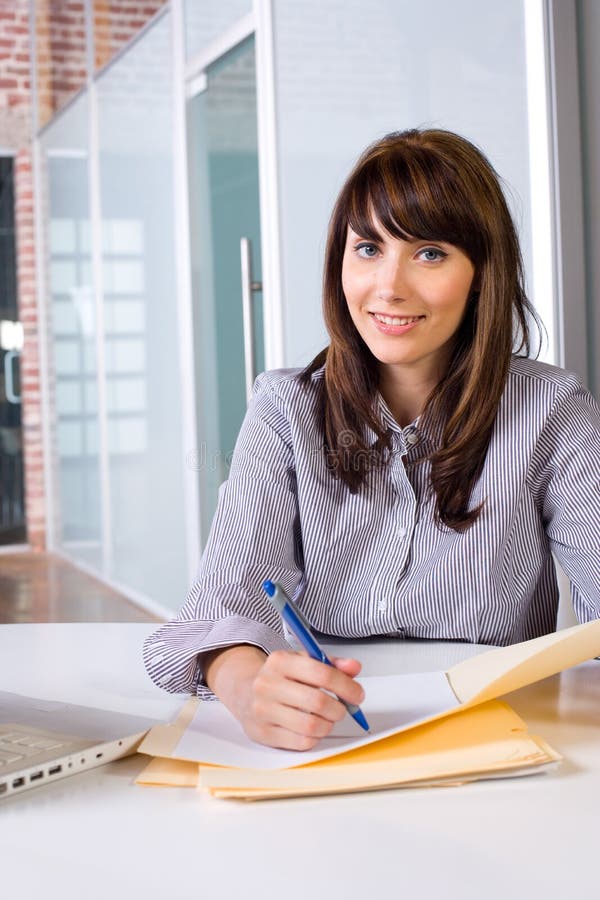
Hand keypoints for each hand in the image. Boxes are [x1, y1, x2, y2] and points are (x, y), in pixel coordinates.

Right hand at [204, 645, 363, 750]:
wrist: (244, 691)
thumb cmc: (281, 677)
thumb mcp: (302, 660)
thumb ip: (331, 664)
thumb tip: (354, 667)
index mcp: (279, 661)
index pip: (322, 673)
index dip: (346, 686)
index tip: (357, 694)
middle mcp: (267, 684)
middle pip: (318, 702)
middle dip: (339, 709)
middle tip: (342, 709)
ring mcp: (262, 710)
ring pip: (311, 726)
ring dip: (328, 725)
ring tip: (327, 719)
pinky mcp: (262, 733)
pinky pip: (301, 742)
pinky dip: (315, 738)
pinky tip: (312, 729)